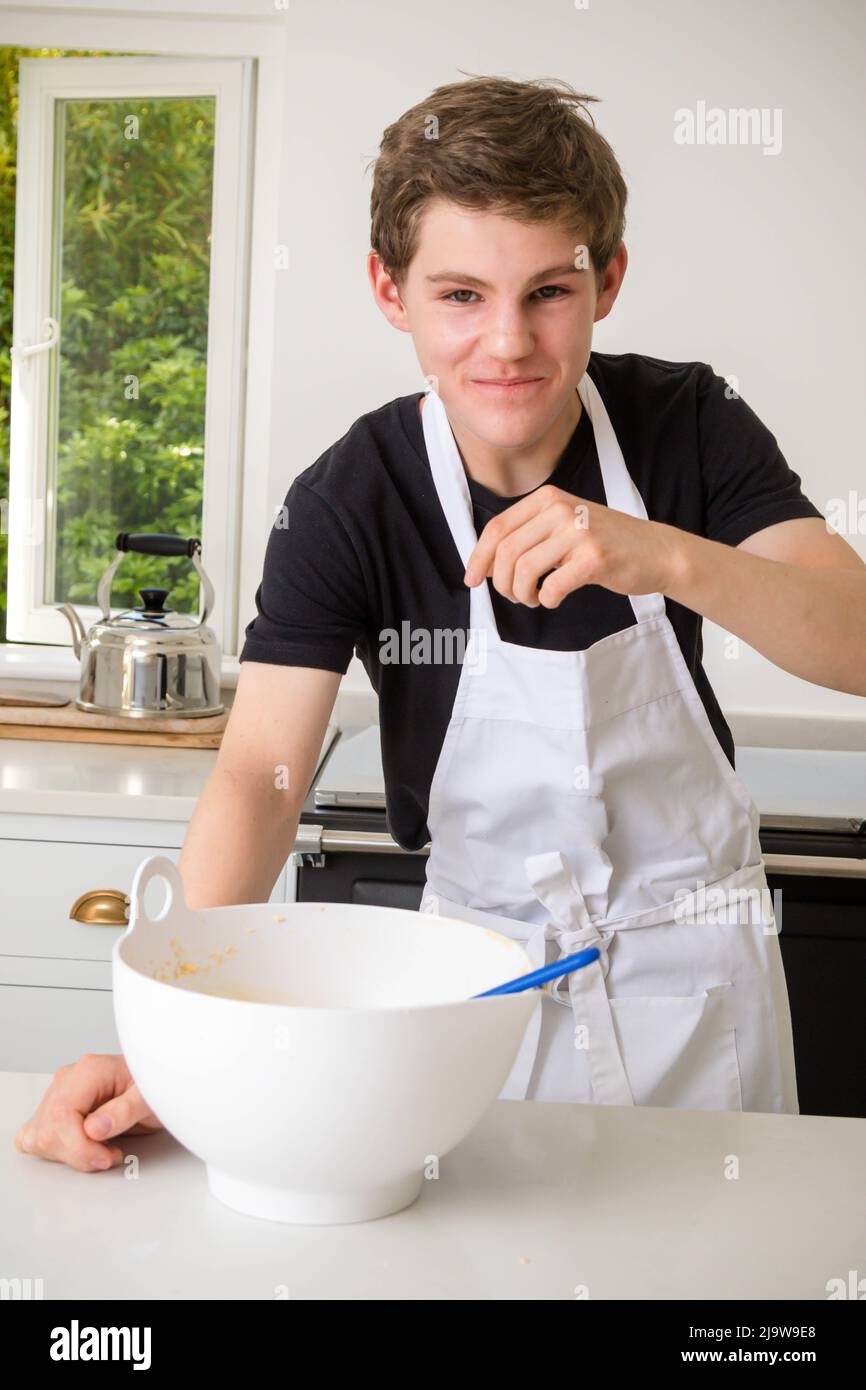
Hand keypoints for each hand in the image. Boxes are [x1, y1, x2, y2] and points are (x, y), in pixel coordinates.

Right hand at [14, 1052, 162, 1171]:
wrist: (155, 1082)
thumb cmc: (153, 1085)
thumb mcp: (150, 1098)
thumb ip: (124, 1111)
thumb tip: (93, 1129)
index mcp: (89, 1071)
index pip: (61, 1115)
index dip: (79, 1146)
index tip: (104, 1158)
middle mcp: (68, 1079)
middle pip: (48, 1130)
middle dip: (78, 1154)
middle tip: (109, 1155)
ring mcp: (58, 1094)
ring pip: (40, 1137)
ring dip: (69, 1154)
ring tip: (101, 1149)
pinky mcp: (54, 1109)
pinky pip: (35, 1135)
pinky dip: (54, 1150)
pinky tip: (79, 1148)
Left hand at [463, 484, 684, 607]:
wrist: (655, 551)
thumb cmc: (604, 544)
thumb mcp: (562, 525)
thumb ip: (527, 536)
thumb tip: (483, 563)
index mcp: (547, 498)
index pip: (497, 528)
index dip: (478, 558)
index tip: (472, 580)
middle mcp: (560, 508)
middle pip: (506, 552)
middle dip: (502, 583)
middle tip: (515, 596)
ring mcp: (578, 531)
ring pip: (523, 571)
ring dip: (522, 594)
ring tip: (535, 598)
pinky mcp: (594, 558)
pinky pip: (551, 587)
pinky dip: (547, 600)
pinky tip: (554, 599)